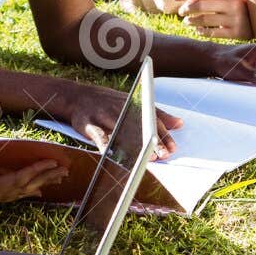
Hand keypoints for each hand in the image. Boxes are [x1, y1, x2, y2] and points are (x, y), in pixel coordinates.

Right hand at [0, 150, 66, 214]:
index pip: (15, 180)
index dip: (34, 171)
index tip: (50, 163)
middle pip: (23, 187)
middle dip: (44, 177)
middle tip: (65, 170)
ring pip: (20, 190)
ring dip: (39, 183)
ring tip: (57, 177)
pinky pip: (10, 191)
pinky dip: (25, 188)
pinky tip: (35, 188)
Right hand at [56, 81, 181, 156]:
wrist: (76, 96)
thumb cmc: (109, 103)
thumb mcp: (134, 103)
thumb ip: (157, 114)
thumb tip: (179, 123)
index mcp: (134, 104)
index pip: (152, 119)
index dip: (163, 134)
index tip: (172, 148)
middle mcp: (121, 108)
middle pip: (140, 126)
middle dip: (153, 141)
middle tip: (164, 155)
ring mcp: (104, 116)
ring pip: (122, 131)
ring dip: (135, 145)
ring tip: (146, 158)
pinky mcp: (88, 124)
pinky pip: (99, 136)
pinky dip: (105, 145)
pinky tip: (113, 155)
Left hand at [171, 0, 250, 39]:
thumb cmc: (239, 7)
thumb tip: (186, 1)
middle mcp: (232, 4)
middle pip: (201, 6)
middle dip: (187, 9)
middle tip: (181, 12)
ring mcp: (235, 18)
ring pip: (205, 20)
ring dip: (192, 21)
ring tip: (187, 22)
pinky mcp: (236, 32)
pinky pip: (213, 33)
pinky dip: (202, 31)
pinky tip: (197, 30)